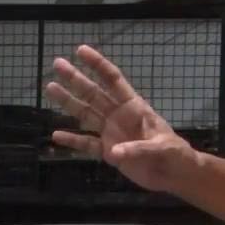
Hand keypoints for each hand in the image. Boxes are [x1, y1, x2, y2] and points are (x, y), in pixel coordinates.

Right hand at [45, 44, 194, 193]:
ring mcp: (112, 133)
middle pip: (93, 94)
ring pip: (86, 114)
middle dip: (76, 79)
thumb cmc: (173, 153)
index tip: (81, 51)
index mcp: (134, 107)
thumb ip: (138, 149)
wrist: (174, 174)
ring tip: (50, 88)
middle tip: (57, 63)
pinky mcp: (108, 153)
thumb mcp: (161, 147)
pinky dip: (72, 141)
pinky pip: (87, 144)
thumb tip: (114, 152)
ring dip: (68, 102)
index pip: (113, 80)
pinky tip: (56, 135)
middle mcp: (118, 116)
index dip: (98, 65)